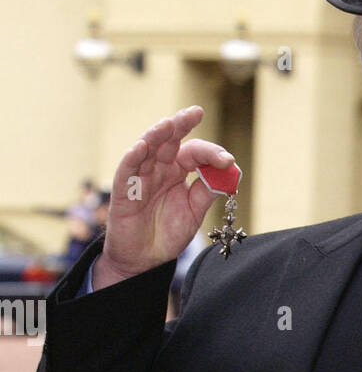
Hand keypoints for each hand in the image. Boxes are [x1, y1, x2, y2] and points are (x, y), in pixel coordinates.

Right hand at [93, 106, 233, 288]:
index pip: (194, 152)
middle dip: (180, 124)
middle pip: (168, 140)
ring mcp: (140, 177)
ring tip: (168, 124)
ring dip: (157, 135)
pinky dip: (133, 157)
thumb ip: (208, 190)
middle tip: (194, 113)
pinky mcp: (124, 190)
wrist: (145, 259)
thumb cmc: (167, 232)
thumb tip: (228, 170)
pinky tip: (142, 147)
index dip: (211, 153)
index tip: (228, 160)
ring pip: (147, 148)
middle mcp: (159, 168)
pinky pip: (126, 170)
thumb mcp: (195, 211)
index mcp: (177, 171)